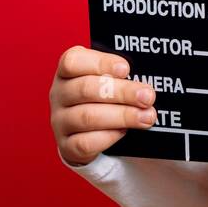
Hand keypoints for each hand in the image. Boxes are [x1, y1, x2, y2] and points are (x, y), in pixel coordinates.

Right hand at [50, 46, 156, 166]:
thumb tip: (145, 83)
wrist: (88, 130)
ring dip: (122, 116)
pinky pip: (86, 143)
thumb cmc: (103, 97)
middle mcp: (59, 94)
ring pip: (88, 117)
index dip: (100, 63)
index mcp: (68, 71)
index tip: (126, 69)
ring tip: (146, 116)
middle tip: (148, 96)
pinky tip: (125, 132)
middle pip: (85, 89)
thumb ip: (122, 76)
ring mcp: (60, 121)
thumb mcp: (109, 80)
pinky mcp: (66, 145)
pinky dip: (109, 137)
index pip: (73, 61)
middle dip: (122, 92)